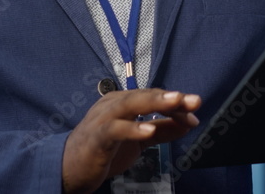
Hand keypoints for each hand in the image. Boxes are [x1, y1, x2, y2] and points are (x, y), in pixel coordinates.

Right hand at [61, 88, 200, 193]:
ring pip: (130, 105)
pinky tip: (147, 131)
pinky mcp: (96, 137)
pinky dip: (131, 129)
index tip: (195, 109)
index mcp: (123, 102)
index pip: (153, 97)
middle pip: (144, 96)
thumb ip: (160, 129)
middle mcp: (113, 105)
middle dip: (169, 98)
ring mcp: (103, 119)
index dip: (175, 102)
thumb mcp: (137, 138)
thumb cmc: (103, 149)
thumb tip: (188, 121)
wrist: (69, 168)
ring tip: (175, 103)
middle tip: (191, 99)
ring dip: (153, 103)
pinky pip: (114, 130)